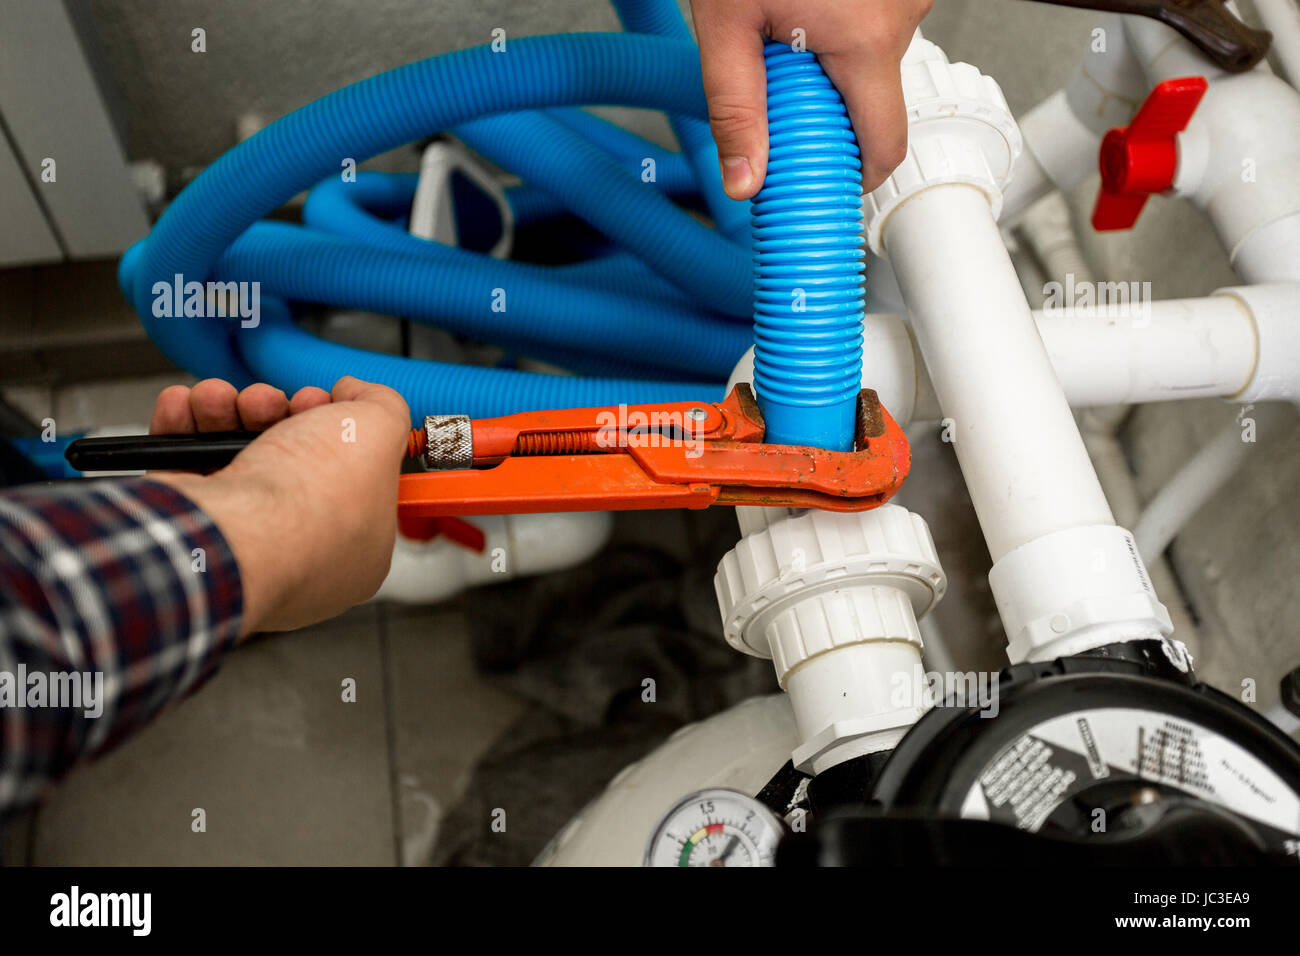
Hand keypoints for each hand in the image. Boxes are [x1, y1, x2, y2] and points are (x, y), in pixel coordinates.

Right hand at [148, 376, 410, 636]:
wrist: (231, 530)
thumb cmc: (311, 502)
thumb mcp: (381, 430)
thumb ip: (383, 405)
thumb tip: (357, 393)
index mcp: (356, 544)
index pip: (352, 476)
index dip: (336, 428)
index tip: (324, 403)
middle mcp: (297, 547)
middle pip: (288, 458)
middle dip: (274, 412)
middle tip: (271, 402)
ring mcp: (240, 537)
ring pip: (232, 456)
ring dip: (225, 410)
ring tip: (222, 400)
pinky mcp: (190, 524)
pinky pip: (182, 463)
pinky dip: (182, 425)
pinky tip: (189, 405)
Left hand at [689, 0, 931, 197]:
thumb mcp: (726, 24)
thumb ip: (735, 108)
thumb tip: (744, 182)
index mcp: (865, 40)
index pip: (885, 145)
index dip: (857, 175)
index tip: (827, 182)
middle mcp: (900, 15)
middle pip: (871, 99)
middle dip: (824, 105)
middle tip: (777, 80)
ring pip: (869, 58)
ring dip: (827, 59)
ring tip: (783, 23)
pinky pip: (873, 21)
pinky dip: (838, 25)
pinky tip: (804, 3)